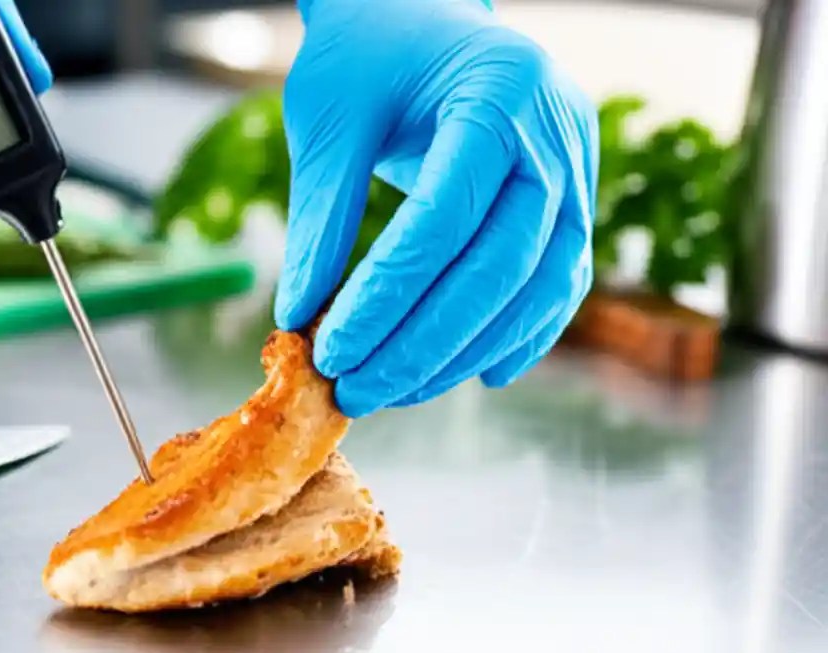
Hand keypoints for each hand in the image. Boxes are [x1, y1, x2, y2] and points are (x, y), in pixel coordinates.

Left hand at [274, 0, 596, 416]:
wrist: (421, 9)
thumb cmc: (369, 51)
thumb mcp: (332, 120)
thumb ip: (321, 219)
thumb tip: (298, 316)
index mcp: (497, 91)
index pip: (443, 220)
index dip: (386, 298)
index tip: (330, 352)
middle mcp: (555, 132)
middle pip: (501, 265)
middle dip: (424, 343)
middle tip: (356, 390)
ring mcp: (578, 166)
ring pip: (540, 286)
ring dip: (466, 353)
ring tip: (394, 390)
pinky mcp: (575, 199)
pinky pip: (559, 283)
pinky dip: (519, 335)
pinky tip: (474, 375)